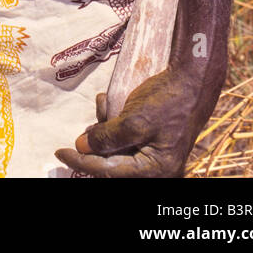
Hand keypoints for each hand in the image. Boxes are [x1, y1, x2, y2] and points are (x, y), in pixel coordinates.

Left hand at [54, 68, 203, 177]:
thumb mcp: (135, 120)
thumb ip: (108, 137)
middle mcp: (155, 169)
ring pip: (116, 150)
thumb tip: (82, 147)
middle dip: (97, 142)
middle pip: (112, 164)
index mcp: (154, 171)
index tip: (60, 152)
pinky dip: (114, 123)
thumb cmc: (168, 100)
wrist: (193, 81)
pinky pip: (125, 140)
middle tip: (92, 122)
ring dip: (105, 128)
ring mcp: (153, 155)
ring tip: (106, 106)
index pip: (108, 171)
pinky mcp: (151, 141)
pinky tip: (111, 105)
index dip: (81, 161)